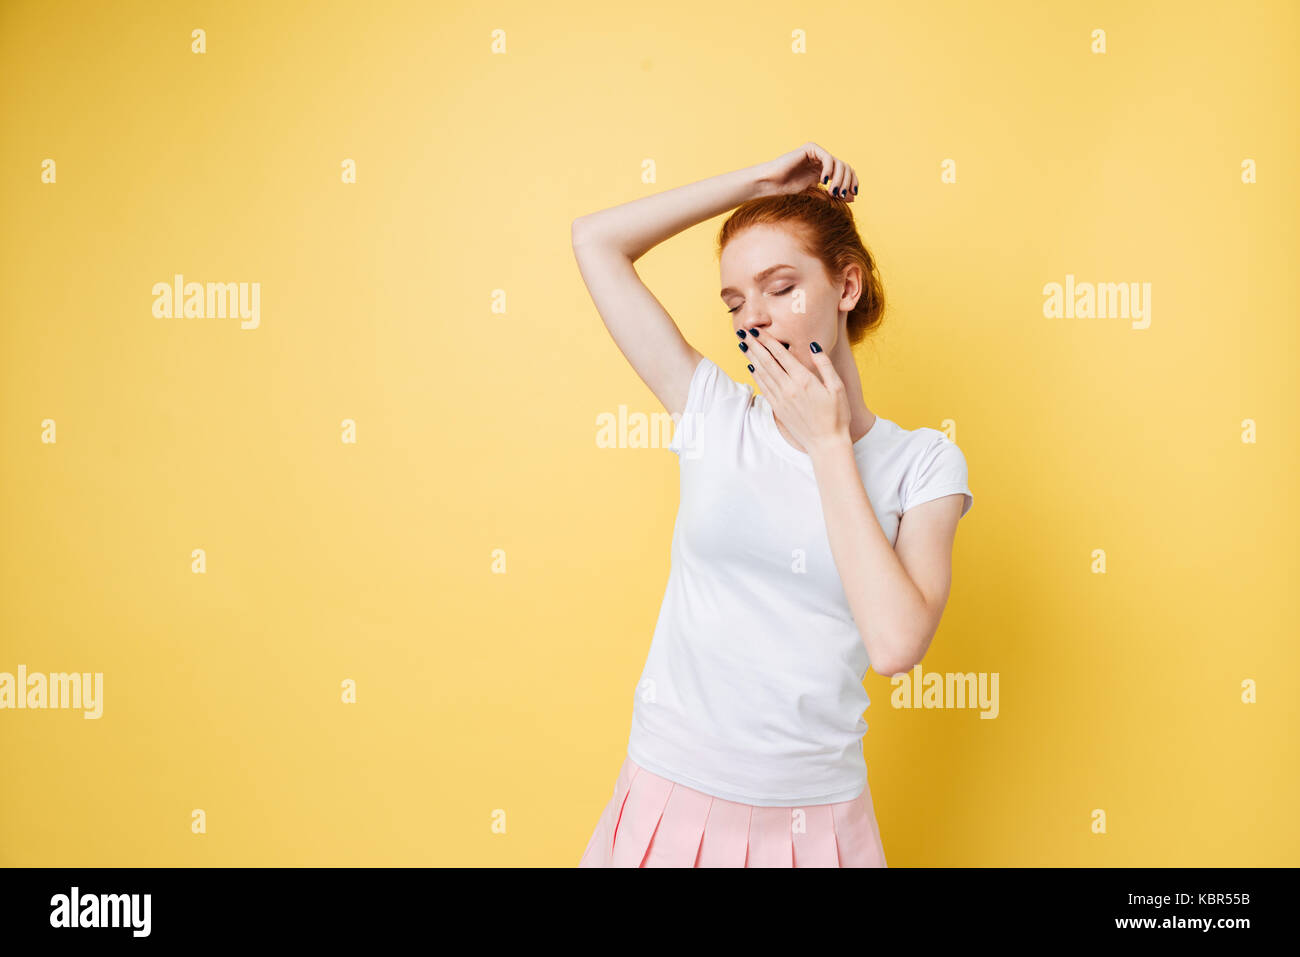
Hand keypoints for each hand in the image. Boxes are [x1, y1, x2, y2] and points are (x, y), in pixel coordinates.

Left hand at [739, 332, 850, 453]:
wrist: (826, 444)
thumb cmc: (837, 415)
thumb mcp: (837, 387)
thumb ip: (824, 365)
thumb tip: (813, 345)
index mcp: (804, 380)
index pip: (781, 355)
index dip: (768, 341)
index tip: (758, 330)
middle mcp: (789, 388)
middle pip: (767, 362)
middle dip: (754, 345)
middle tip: (744, 332)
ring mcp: (781, 399)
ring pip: (762, 374)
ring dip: (751, 358)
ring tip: (743, 345)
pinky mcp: (778, 409)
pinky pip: (763, 388)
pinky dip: (756, 376)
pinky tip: (751, 367)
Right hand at [756, 142, 858, 200]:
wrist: (771, 184)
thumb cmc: (788, 191)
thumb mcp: (817, 194)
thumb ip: (834, 194)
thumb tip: (854, 197)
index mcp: (825, 170)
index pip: (846, 172)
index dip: (852, 182)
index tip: (853, 195)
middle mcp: (822, 160)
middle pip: (845, 167)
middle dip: (847, 182)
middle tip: (842, 195)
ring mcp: (817, 154)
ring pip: (839, 163)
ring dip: (839, 179)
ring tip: (833, 192)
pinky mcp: (810, 149)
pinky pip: (827, 158)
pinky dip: (829, 170)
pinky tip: (824, 181)